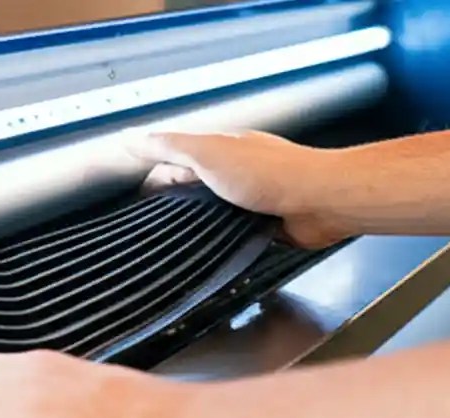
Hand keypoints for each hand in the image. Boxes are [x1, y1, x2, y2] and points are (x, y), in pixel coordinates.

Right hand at [126, 130, 352, 248]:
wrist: (320, 202)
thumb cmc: (269, 174)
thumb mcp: (208, 153)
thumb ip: (169, 147)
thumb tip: (130, 138)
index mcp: (221, 146)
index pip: (174, 159)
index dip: (154, 178)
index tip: (139, 203)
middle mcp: (234, 168)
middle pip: (190, 185)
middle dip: (173, 202)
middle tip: (155, 227)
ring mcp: (249, 196)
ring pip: (209, 210)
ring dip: (196, 222)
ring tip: (178, 241)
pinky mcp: (261, 221)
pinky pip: (230, 230)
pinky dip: (218, 237)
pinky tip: (209, 248)